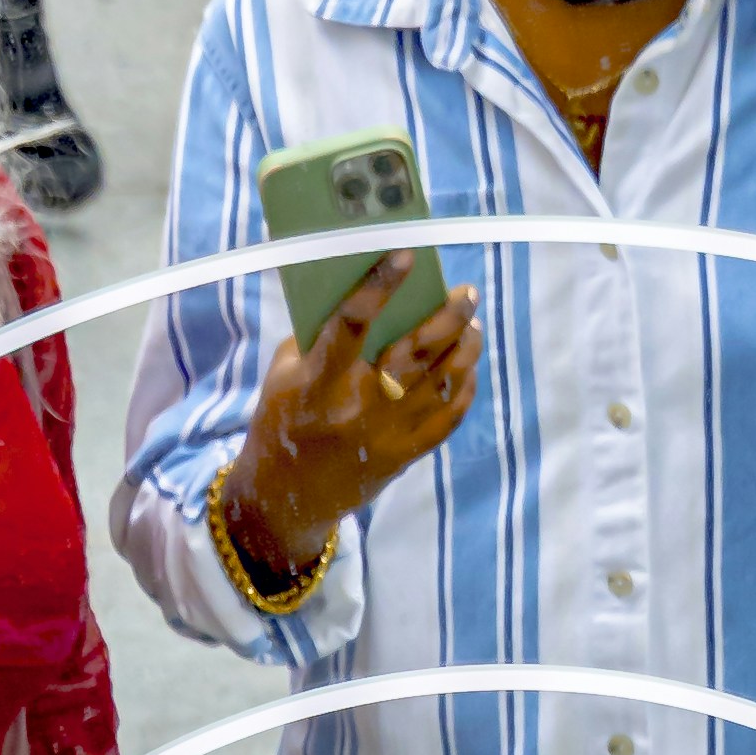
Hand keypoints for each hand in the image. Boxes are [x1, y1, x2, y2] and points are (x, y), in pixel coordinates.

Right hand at [225, 256, 483, 570]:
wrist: (286, 498)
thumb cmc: (282, 421)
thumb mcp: (283, 375)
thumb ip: (317, 337)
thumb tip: (367, 296)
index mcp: (318, 379)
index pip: (352, 321)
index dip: (380, 285)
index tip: (407, 256)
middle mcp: (357, 404)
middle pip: (414, 350)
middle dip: (448, 316)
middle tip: (466, 292)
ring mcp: (385, 433)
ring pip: (441, 382)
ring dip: (464, 347)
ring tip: (473, 324)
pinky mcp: (404, 456)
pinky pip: (447, 419)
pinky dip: (464, 389)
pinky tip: (469, 367)